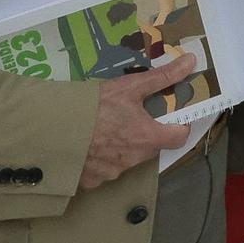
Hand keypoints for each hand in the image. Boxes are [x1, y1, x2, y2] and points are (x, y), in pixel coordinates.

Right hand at [80, 54, 196, 190]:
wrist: (52, 128)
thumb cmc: (95, 106)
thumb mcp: (129, 86)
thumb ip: (162, 77)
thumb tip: (191, 61)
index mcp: (147, 138)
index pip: (179, 138)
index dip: (179, 125)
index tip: (170, 114)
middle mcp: (133, 160)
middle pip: (151, 146)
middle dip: (146, 132)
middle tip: (130, 115)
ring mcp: (111, 173)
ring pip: (126, 158)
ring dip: (122, 145)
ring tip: (104, 127)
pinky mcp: (91, 181)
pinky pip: (102, 170)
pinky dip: (99, 158)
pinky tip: (87, 144)